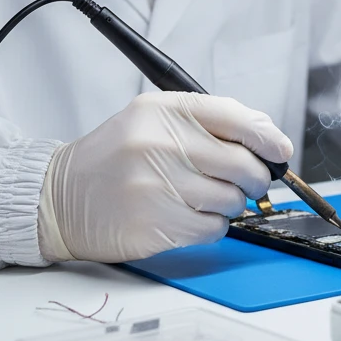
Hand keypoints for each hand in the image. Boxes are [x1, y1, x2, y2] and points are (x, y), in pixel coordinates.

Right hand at [37, 92, 292, 262]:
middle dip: (255, 177)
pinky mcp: (154, 226)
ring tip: (206, 196)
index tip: (280, 151)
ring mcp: (156, 187)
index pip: (234, 118)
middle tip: (246, 180)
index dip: (267, 137)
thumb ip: (209, 120)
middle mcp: (159, 145)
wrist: (60, 197)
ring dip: (231, 203)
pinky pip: (212, 229)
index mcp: (163, 111)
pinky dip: (212, 225)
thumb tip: (268, 136)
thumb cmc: (115, 157)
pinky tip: (191, 215)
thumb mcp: (153, 119)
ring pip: (232, 200)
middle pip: (241, 164)